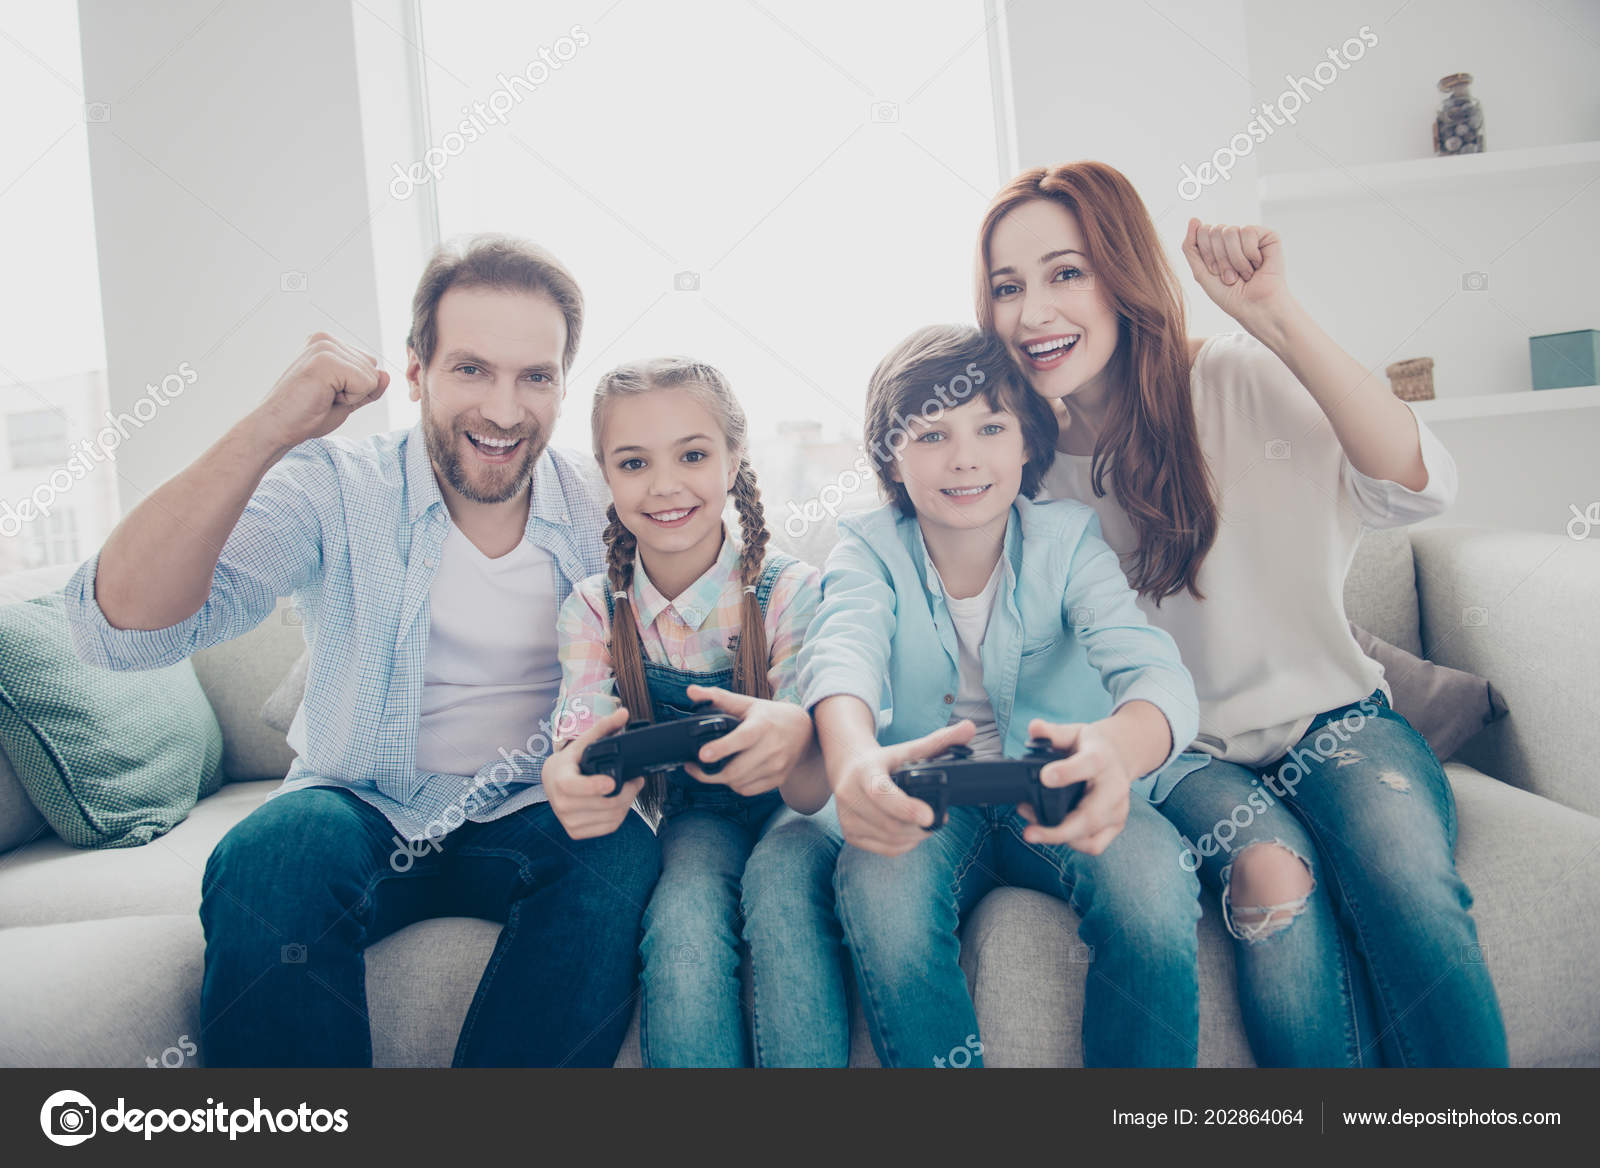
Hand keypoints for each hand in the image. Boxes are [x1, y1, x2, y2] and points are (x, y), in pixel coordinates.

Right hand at [250, 333, 389, 451]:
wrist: (276, 427)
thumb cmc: (306, 415)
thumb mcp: (347, 400)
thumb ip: (368, 387)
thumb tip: (386, 375)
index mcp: (328, 344)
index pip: (369, 365)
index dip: (356, 389)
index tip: (327, 394)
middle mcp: (326, 340)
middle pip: (373, 368)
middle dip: (356, 392)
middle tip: (324, 398)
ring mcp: (325, 347)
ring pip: (371, 377)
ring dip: (352, 397)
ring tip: (322, 397)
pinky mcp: (326, 361)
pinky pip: (365, 384)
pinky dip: (350, 399)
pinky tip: (323, 398)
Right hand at [542, 706, 645, 838]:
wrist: (552, 782)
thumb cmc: (570, 761)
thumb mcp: (583, 743)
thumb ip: (604, 727)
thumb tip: (624, 713)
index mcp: (560, 780)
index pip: (574, 787)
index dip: (593, 786)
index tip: (611, 783)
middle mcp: (561, 803)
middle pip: (603, 804)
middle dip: (627, 791)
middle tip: (637, 781)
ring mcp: (568, 821)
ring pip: (610, 817)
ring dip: (626, 804)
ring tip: (630, 790)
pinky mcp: (576, 832)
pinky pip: (607, 828)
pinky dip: (619, 816)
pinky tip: (619, 804)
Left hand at [680, 685, 812, 796]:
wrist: (803, 731)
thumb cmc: (770, 716)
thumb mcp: (746, 703)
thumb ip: (717, 697)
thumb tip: (691, 691)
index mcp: (763, 725)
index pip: (742, 739)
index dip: (721, 748)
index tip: (702, 754)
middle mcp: (772, 747)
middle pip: (735, 770)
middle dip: (709, 773)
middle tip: (693, 766)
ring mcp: (777, 766)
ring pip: (739, 783)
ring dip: (721, 779)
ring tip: (711, 769)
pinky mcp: (778, 779)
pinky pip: (748, 790)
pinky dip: (735, 785)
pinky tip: (730, 775)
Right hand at [830, 720, 976, 856]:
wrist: (849, 770)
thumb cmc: (883, 761)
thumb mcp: (908, 749)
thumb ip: (940, 741)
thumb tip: (970, 727)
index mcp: (864, 771)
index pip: (881, 793)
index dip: (905, 807)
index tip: (930, 815)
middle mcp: (849, 795)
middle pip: (890, 823)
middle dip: (919, 825)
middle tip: (938, 818)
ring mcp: (847, 818)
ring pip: (890, 839)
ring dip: (914, 836)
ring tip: (925, 823)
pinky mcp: (849, 834)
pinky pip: (885, 849)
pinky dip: (904, 844)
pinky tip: (910, 831)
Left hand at [1016, 718, 1131, 854]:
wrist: (1120, 756)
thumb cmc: (1090, 746)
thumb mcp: (1073, 732)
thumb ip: (1052, 732)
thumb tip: (1034, 727)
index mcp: (1102, 758)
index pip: (1088, 765)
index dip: (1067, 773)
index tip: (1045, 778)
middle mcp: (1115, 787)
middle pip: (1090, 815)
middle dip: (1058, 829)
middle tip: (1029, 832)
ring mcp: (1118, 809)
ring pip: (1090, 835)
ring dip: (1059, 837)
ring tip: (1032, 826)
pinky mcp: (1117, 825)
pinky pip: (1095, 845)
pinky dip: (1073, 844)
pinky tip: (1054, 834)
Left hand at [1181, 219, 1293, 329]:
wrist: (1255, 307)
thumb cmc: (1230, 295)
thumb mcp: (1201, 272)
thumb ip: (1191, 247)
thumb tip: (1193, 219)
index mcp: (1217, 245)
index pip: (1202, 232)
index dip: (1206, 255)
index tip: (1215, 273)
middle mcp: (1233, 237)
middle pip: (1215, 230)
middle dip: (1220, 258)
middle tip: (1231, 276)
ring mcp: (1250, 236)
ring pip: (1230, 231)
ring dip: (1235, 259)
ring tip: (1245, 273)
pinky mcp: (1268, 235)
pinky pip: (1248, 231)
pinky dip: (1250, 253)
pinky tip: (1258, 264)